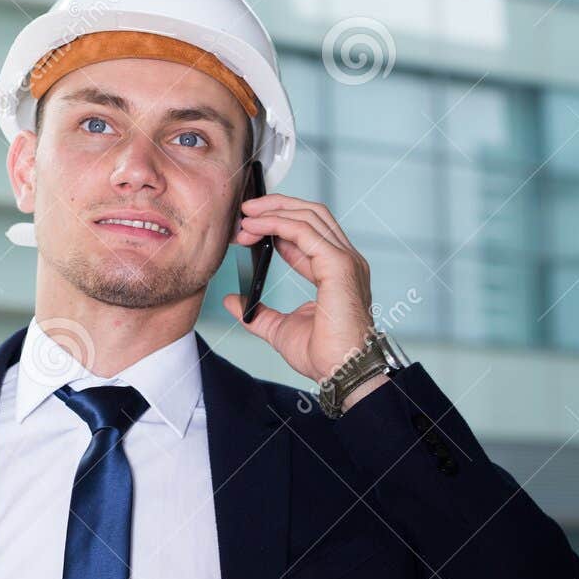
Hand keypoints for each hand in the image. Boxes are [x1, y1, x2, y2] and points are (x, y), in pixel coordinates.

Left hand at [221, 193, 383, 397]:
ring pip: (310, 216)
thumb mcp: (278, 329)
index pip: (308, 233)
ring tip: (246, 216)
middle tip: (245, 211)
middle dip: (277, 207)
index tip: (248, 228)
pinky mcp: (339, 265)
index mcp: (336, 272)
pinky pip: (305, 232)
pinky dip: (277, 223)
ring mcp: (345, 260)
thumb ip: (257, 313)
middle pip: (313, 215)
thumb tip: (233, 301)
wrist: (341, 372)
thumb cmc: (323, 355)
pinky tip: (255, 227)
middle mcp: (345, 260)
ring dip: (274, 211)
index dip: (277, 225)